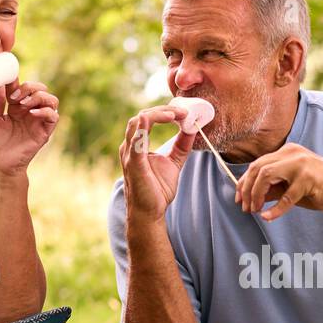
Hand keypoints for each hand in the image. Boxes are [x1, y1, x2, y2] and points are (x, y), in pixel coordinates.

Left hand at [0, 80, 58, 178]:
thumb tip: (0, 85)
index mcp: (18, 108)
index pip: (25, 88)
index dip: (18, 83)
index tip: (7, 86)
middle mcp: (30, 112)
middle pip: (41, 90)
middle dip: (30, 87)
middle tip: (15, 96)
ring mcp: (38, 122)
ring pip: (51, 100)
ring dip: (39, 97)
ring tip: (24, 104)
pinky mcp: (44, 132)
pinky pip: (54, 117)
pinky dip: (45, 111)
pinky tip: (32, 113)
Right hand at [119, 104, 194, 219]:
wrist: (149, 212)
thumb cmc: (157, 189)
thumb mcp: (173, 162)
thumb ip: (181, 146)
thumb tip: (193, 129)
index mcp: (137, 145)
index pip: (147, 118)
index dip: (165, 112)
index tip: (184, 113)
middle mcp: (130, 146)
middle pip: (142, 116)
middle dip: (164, 110)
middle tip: (184, 111)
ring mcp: (130, 154)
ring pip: (138, 121)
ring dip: (159, 113)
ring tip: (177, 114)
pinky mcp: (134, 163)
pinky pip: (137, 139)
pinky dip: (148, 125)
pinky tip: (165, 119)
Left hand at [236, 143, 322, 220]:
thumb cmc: (322, 189)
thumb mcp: (292, 187)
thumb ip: (273, 188)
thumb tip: (251, 196)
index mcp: (288, 151)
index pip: (258, 164)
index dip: (244, 182)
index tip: (239, 198)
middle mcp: (292, 153)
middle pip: (258, 168)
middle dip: (246, 189)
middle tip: (245, 207)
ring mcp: (301, 164)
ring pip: (266, 176)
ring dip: (256, 195)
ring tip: (255, 210)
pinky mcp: (309, 179)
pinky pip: (285, 196)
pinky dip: (275, 209)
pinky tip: (268, 217)